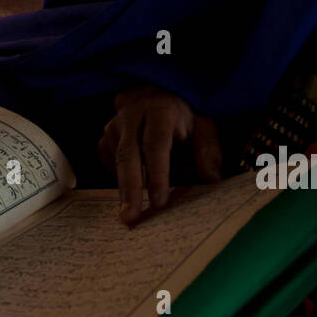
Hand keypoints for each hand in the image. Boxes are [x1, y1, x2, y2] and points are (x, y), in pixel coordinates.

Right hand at [98, 85, 222, 225]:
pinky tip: (130, 199)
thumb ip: (208, 152)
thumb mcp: (203, 128)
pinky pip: (110, 166)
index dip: (157, 175)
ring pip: (117, 163)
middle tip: (131, 217)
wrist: (155, 98)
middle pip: (128, 155)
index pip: (155, 145)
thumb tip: (212, 180)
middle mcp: (131, 116)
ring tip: (129, 218)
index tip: (159, 203)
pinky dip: (121, 185)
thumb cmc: (183, 120)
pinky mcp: (105, 141)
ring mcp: (114, 128)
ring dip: (124, 192)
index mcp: (160, 110)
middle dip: (130, 189)